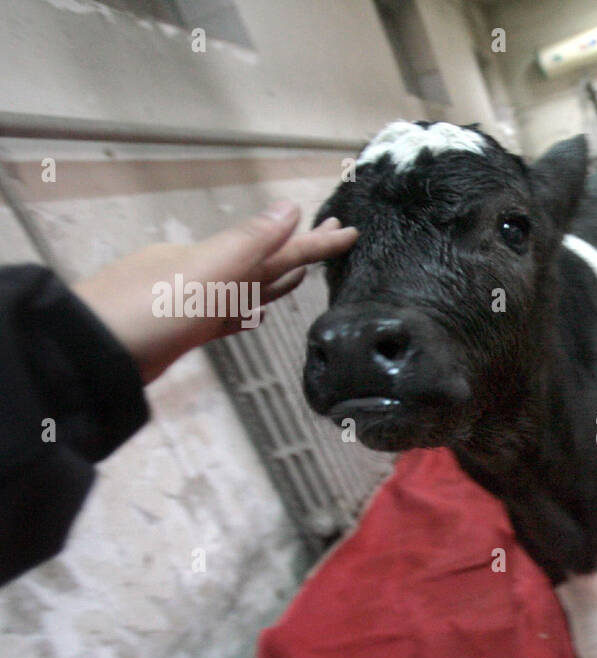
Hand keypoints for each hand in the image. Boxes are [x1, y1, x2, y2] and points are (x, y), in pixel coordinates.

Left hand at [74, 200, 357, 383]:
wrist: (91, 355)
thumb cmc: (148, 312)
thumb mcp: (203, 273)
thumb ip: (248, 244)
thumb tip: (291, 208)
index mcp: (210, 256)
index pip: (273, 245)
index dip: (312, 241)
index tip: (349, 231)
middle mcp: (204, 273)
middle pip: (262, 260)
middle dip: (298, 249)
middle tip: (334, 237)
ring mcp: (193, 303)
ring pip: (247, 288)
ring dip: (277, 278)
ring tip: (306, 270)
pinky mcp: (185, 332)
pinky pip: (227, 316)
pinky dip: (248, 310)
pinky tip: (258, 312)